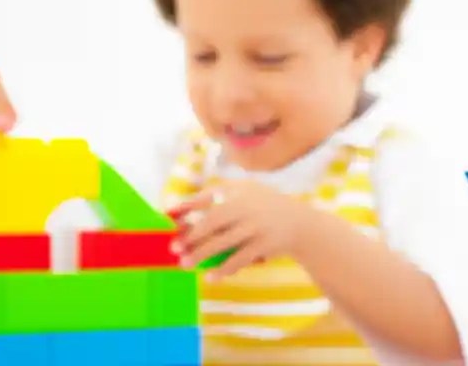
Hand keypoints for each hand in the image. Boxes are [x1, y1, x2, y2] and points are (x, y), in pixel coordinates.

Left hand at [171, 180, 312, 279]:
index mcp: (239, 189)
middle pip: (213, 220)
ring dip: (202, 254)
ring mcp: (256, 225)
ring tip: (185, 264)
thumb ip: (215, 197)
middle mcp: (248, 205)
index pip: (208, 195)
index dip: (187, 206)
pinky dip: (223, 269)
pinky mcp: (264, 244)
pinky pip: (239, 259)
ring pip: (223, 242)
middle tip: (174, 248)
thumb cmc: (262, 207)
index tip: (168, 216)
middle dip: (192, 235)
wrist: (300, 223)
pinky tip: (209, 277)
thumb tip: (176, 211)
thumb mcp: (244, 193)